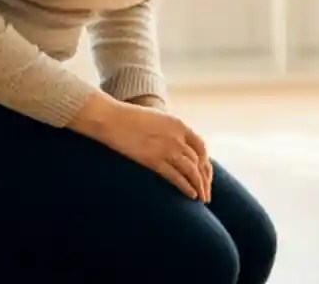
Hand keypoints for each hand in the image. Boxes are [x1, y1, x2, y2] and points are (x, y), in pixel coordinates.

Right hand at [71, 93, 210, 201]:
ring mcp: (166, 148)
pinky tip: (191, 196)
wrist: (111, 118)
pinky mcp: (153, 160)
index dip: (206, 163)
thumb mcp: (157, 119)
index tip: (206, 175)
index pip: (201, 147)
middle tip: (207, 193)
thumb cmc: (130, 118)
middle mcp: (177, 137)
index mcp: (179, 125)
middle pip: (199, 161)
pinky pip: (176, 177)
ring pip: (192, 171)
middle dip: (205, 179)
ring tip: (202, 198)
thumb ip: (170, 131)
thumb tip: (177, 144)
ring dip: (199, 186)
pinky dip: (186, 187)